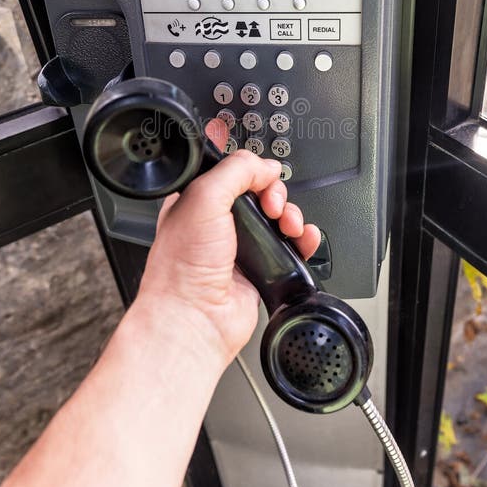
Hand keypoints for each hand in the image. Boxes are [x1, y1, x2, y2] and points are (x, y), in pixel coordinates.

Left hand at [137, 119, 320, 365]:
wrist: (194, 320)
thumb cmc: (182, 268)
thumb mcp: (203, 198)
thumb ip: (236, 170)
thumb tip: (266, 166)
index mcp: (197, 201)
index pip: (234, 172)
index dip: (253, 172)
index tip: (261, 179)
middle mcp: (218, 223)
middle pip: (262, 193)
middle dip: (276, 195)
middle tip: (272, 207)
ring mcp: (241, 248)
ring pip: (278, 219)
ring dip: (292, 216)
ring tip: (289, 225)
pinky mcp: (261, 269)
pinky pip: (289, 248)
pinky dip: (302, 240)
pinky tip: (303, 238)